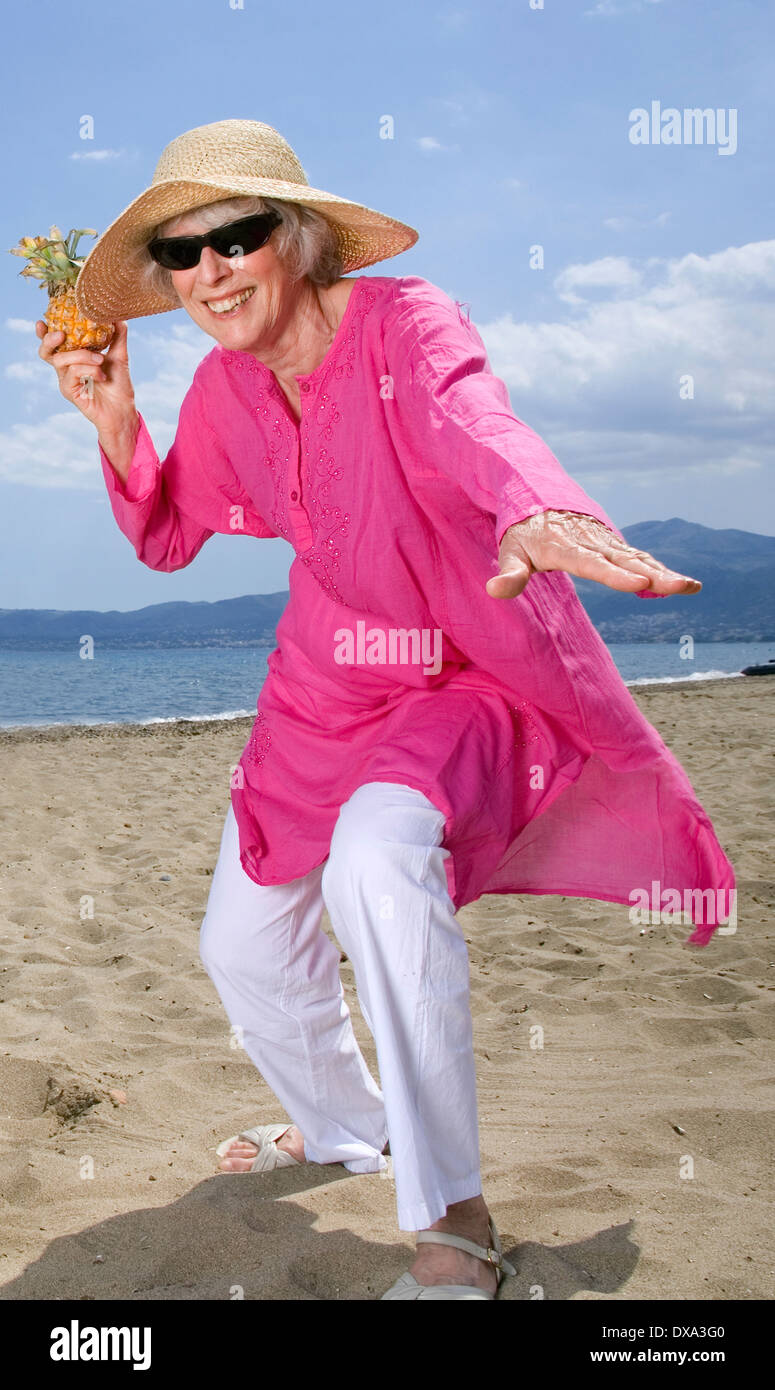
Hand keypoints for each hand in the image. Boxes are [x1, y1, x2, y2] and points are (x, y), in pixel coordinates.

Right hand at [36, 318, 138, 441]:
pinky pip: (72, 373)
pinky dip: (88, 370)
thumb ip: (117, 335)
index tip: (42, 321)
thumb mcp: (120, 355)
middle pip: (45, 351)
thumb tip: (118, 314)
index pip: (53, 342)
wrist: (124, 409)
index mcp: (73, 357)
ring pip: (62, 360)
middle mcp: (66, 368)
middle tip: (61, 334)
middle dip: (49, 340)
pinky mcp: (69, 392)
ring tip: (101, 359)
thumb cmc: (119, 384)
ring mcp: (66, 380)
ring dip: (82, 355)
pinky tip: (102, 375)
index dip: (44, 332)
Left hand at [485, 509, 701, 598]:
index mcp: (563, 546)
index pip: (592, 564)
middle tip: (681, 587)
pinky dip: (659, 569)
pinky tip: (681, 584)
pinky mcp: (612, 542)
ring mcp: (604, 540)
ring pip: (638, 558)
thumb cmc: (521, 529)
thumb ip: (508, 573)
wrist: (536, 490)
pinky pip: (638, 556)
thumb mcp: (509, 550)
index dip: (616, 574)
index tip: (639, 584)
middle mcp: (589, 541)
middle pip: (625, 561)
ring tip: (691, 587)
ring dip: (665, 573)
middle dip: (655, 575)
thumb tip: (494, 592)